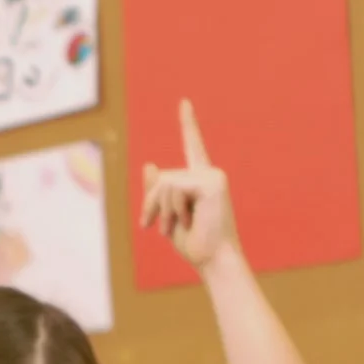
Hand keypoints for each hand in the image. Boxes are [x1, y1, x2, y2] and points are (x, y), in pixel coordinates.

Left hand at [139, 100, 239, 266]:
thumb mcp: (167, 216)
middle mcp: (209, 174)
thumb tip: (149, 164)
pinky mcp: (212, 182)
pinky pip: (174, 188)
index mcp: (200, 181)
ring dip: (161, 210)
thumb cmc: (194, 243)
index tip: (184, 103)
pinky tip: (187, 221)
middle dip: (151, 204)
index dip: (188, 125)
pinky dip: (173, 209)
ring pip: (165, 183)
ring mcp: (213, 176)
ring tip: (174, 227)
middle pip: (162, 177)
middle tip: (158, 229)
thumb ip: (158, 191)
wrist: (213, 260)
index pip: (192, 147)